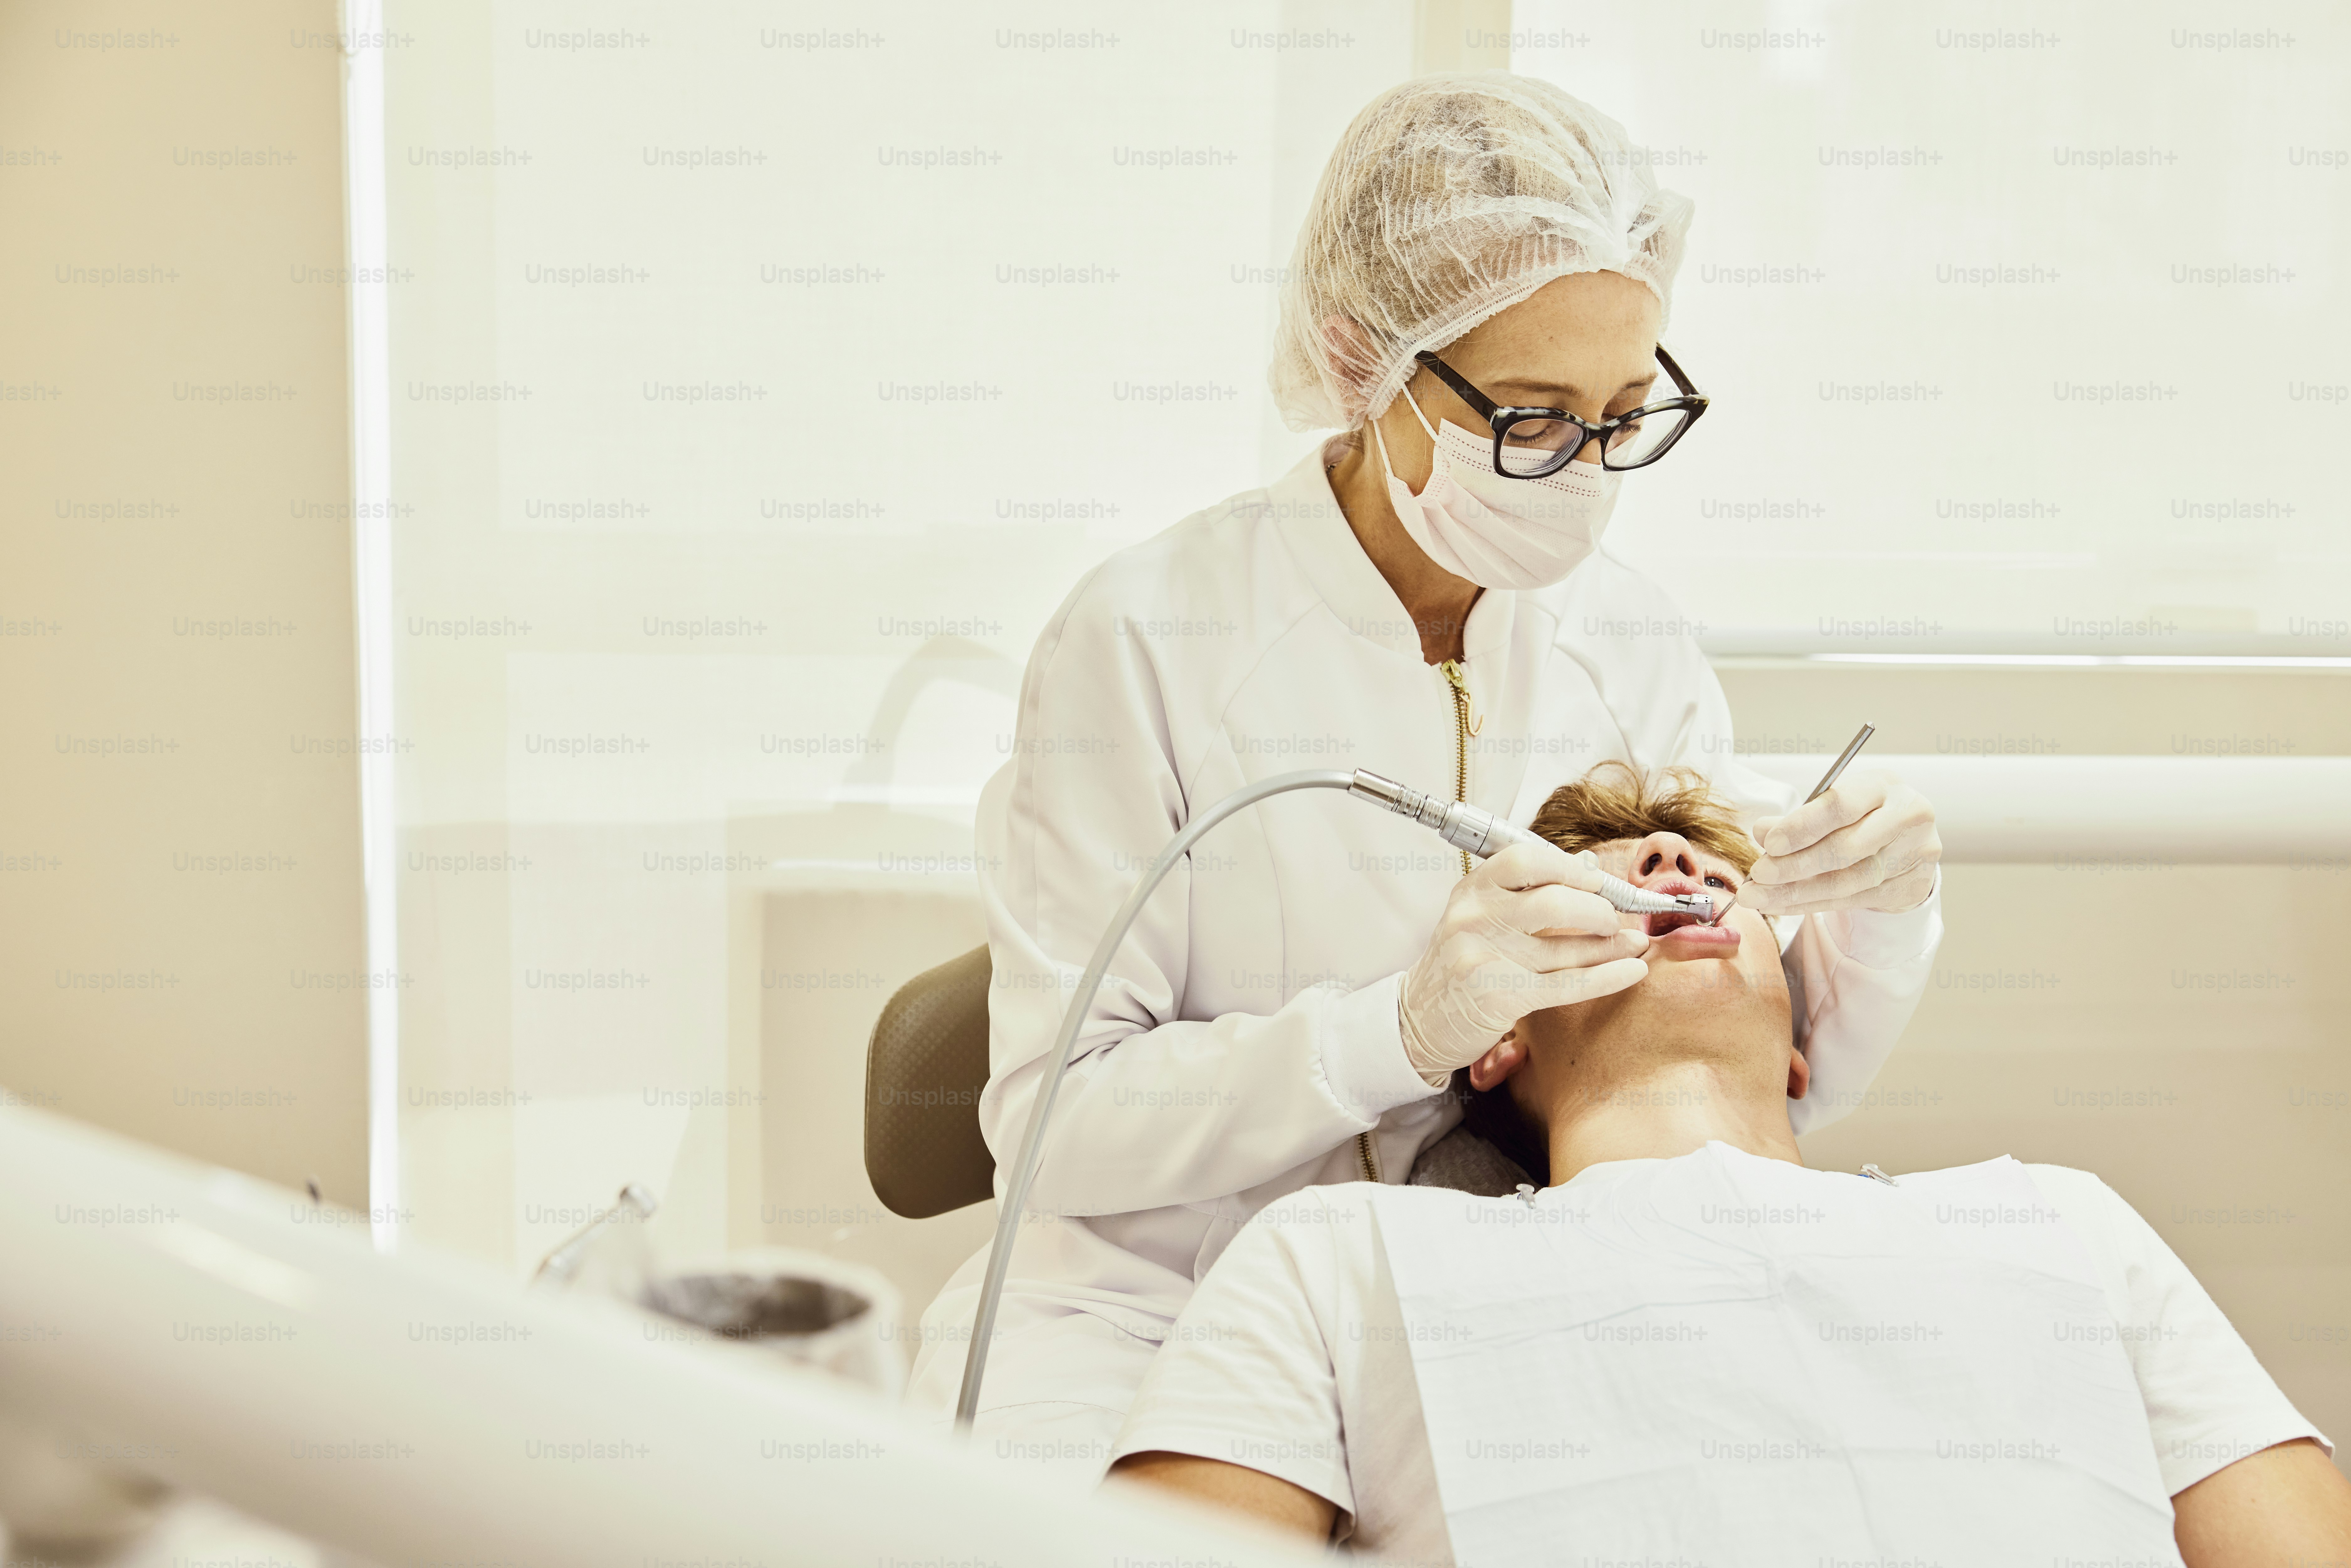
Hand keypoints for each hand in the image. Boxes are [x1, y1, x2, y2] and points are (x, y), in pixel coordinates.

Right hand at [1398, 839, 1649, 1079]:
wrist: (1418, 1018)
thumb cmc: (1460, 962)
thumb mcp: (1480, 915)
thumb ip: (1527, 891)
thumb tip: (1590, 865)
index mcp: (1472, 890)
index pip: (1526, 860)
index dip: (1571, 868)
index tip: (1598, 881)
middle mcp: (1474, 918)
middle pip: (1554, 902)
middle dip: (1598, 911)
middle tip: (1614, 921)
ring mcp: (1484, 958)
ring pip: (1567, 946)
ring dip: (1613, 946)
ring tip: (1635, 944)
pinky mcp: (1500, 997)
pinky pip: (1568, 983)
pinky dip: (1609, 977)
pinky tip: (1633, 970)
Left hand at [1743, 770, 1940, 916]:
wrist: (1909, 841)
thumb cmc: (1862, 816)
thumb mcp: (1833, 806)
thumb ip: (1799, 818)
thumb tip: (1761, 830)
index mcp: (1883, 786)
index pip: (1841, 806)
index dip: (1803, 826)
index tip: (1770, 843)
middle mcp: (1906, 817)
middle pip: (1846, 848)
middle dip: (1795, 865)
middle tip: (1759, 875)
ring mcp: (1914, 854)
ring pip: (1849, 881)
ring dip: (1797, 892)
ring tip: (1759, 896)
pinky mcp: (1910, 886)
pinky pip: (1853, 900)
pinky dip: (1812, 904)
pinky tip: (1782, 905)